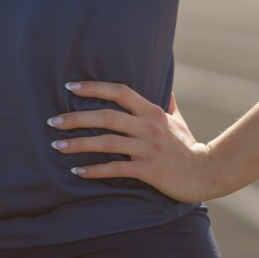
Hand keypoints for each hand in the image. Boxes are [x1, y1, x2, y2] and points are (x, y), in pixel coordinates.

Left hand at [47, 82, 216, 203]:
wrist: (206, 173)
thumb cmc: (187, 146)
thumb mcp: (177, 120)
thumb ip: (167, 102)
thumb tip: (164, 84)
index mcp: (152, 111)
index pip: (120, 92)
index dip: (94, 87)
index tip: (70, 87)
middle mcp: (148, 127)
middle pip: (106, 117)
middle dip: (76, 118)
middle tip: (52, 121)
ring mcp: (148, 149)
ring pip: (107, 143)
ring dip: (78, 144)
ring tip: (57, 147)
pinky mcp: (148, 170)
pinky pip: (116, 169)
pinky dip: (94, 170)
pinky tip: (77, 171)